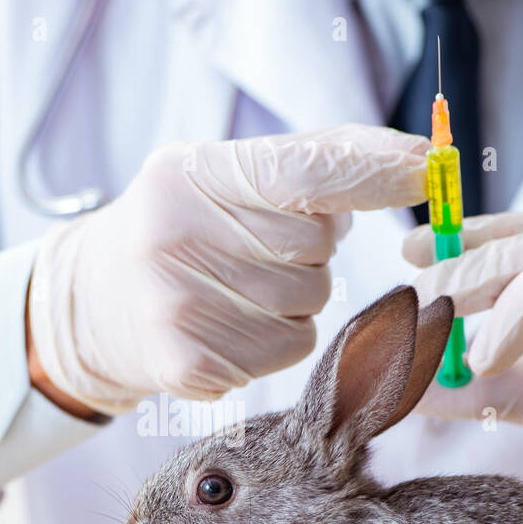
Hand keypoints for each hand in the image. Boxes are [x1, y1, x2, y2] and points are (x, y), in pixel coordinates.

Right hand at [28, 124, 429, 415]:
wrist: (97, 302)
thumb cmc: (183, 226)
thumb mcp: (226, 173)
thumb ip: (317, 158)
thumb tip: (418, 159)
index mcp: (189, 176)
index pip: (302, 173)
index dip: (372, 174)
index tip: (425, 170)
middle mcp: (177, 237)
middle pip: (315, 250)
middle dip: (306, 252)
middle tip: (256, 250)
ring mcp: (180, 307)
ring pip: (310, 307)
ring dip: (293, 300)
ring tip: (237, 289)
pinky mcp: (190, 365)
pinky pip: (289, 350)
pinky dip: (273, 341)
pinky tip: (229, 325)